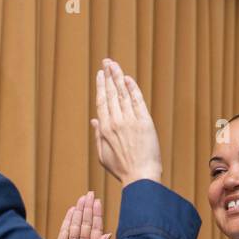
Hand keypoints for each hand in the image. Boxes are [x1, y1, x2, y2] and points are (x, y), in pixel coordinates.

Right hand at [53, 190, 111, 238]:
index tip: (97, 201)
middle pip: (86, 224)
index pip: (96, 228)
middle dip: (88, 208)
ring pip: (76, 225)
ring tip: (82, 198)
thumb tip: (108, 234)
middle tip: (90, 193)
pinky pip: (64, 232)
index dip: (96, 214)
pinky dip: (68, 221)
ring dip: (79, 212)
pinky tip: (72, 210)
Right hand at [91, 59, 162, 187]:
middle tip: (106, 62)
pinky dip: (132, 88)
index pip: (102, 102)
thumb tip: (93, 120)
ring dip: (118, 76)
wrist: (140, 177)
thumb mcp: (103, 156)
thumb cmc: (122, 169)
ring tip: (114, 64)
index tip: (100, 74)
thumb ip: (97, 136)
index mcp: (104, 129)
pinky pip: (137, 100)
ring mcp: (130, 120)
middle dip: (108, 75)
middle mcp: (116, 122)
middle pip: (111, 93)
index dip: (101, 86)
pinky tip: (128, 78)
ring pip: (123, 93)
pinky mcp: (144, 122)